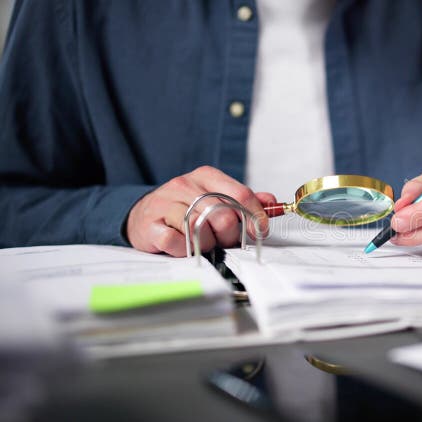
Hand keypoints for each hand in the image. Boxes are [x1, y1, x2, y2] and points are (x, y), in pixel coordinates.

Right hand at [126, 166, 275, 256]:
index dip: (255, 217)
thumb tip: (271, 202)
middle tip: (222, 240)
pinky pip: (177, 243)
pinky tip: (182, 245)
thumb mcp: (215, 197)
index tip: (259, 231)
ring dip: (206, 244)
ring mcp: (166, 203)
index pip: (241, 195)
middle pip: (224, 216)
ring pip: (201, 231)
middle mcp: (185, 185)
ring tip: (200, 241)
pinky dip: (184, 250)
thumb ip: (243, 200)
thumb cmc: (184, 208)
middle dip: (229, 235)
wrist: (143, 215)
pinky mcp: (151, 224)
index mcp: (206, 176)